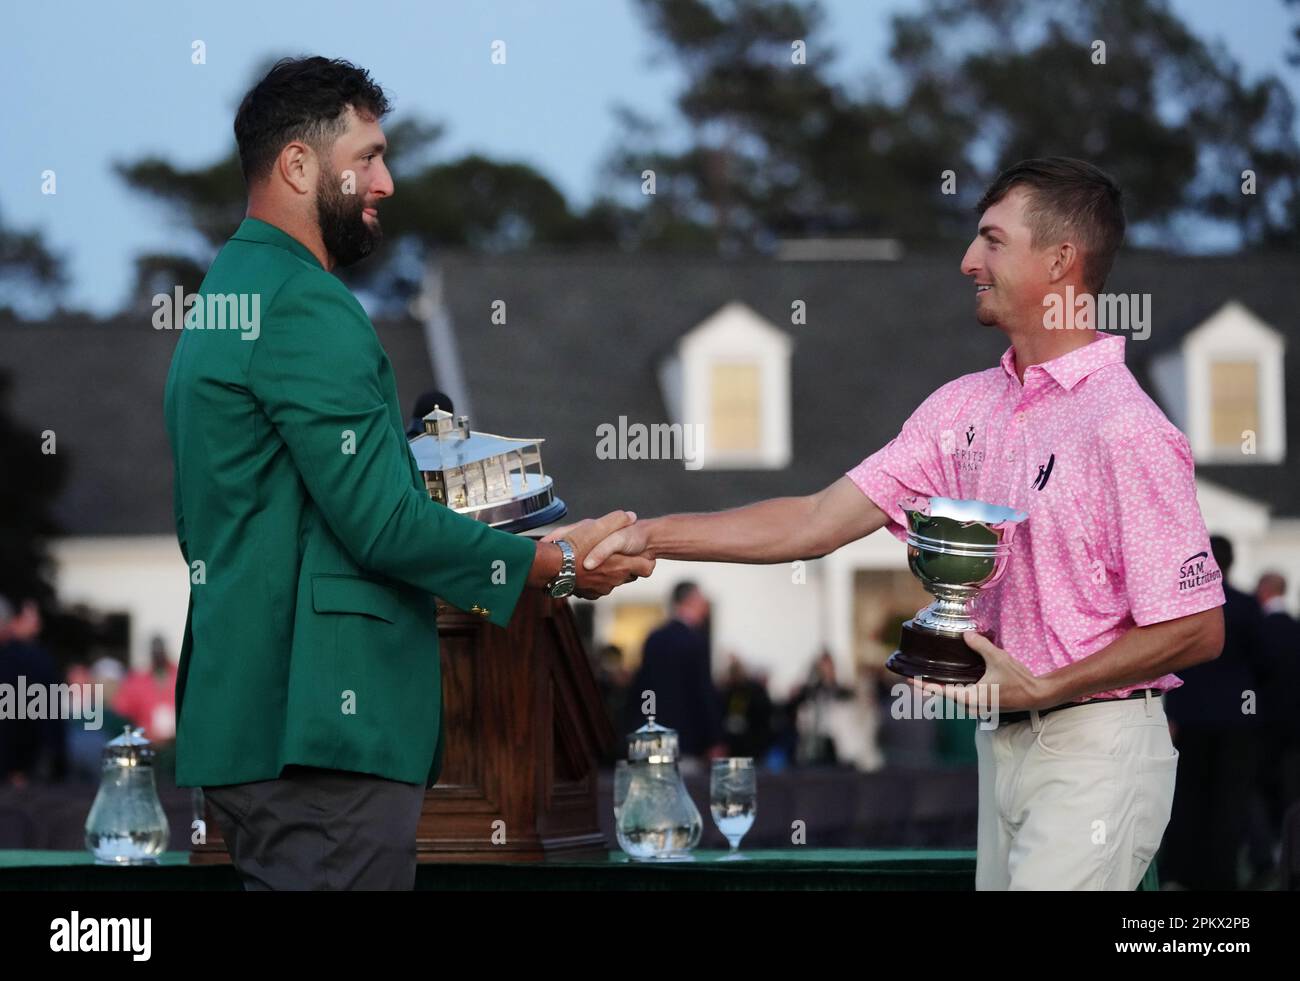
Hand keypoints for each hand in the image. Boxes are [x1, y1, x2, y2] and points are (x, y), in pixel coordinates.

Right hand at [544, 510, 654, 598]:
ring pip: (611, 581)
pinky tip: (584, 570)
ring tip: (595, 560)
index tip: (636, 553)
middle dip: (623, 565)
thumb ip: (616, 520)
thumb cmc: (573, 546)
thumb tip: (630, 516)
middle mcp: (613, 581)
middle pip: (629, 575)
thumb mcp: (596, 526)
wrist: (550, 567)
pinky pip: (597, 588)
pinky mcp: (588, 595)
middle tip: (612, 553)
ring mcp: (600, 590)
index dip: (644, 560)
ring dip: (607, 573)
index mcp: (620, 565)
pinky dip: (593, 580)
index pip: (647, 568)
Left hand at [908, 631, 1049, 712]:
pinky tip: (949, 678)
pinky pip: (962, 695)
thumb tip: (965, 634)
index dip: (922, 684)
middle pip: (943, 694)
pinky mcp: (982, 703)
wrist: (1037, 695)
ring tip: (925, 676)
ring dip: (940, 687)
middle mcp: (971, 705)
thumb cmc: (1019, 680)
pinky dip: (952, 687)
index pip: (940, 691)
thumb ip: (980, 646)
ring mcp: (977, 706)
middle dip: (928, 685)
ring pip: (953, 696)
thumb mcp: (998, 659)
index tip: (907, 680)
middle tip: (911, 675)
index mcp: (971, 698)